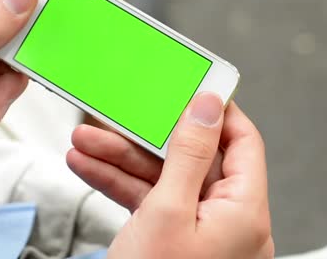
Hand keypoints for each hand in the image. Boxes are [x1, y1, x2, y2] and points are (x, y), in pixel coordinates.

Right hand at [67, 93, 273, 257]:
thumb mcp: (168, 211)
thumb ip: (188, 155)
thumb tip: (208, 106)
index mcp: (243, 212)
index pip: (241, 142)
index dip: (215, 110)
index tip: (187, 84)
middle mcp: (225, 221)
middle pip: (190, 159)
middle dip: (143, 137)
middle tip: (113, 117)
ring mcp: (197, 234)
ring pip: (162, 180)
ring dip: (120, 160)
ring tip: (84, 143)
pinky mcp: (171, 244)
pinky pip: (148, 204)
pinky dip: (118, 186)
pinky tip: (88, 168)